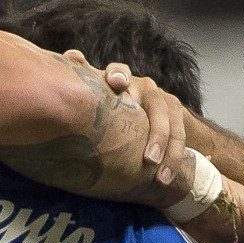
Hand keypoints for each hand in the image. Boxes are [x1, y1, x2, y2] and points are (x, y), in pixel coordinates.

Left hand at [70, 51, 187, 189]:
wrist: (146, 115)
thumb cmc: (110, 111)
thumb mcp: (95, 104)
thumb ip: (77, 94)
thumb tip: (63, 67)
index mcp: (117, 80)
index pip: (117, 72)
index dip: (117, 75)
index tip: (116, 84)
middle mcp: (141, 85)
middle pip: (149, 97)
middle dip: (151, 126)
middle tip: (146, 154)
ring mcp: (161, 97)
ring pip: (166, 120)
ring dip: (163, 145)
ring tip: (153, 168)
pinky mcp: (175, 111)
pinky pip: (180, 134)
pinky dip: (173, 156)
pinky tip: (164, 175)